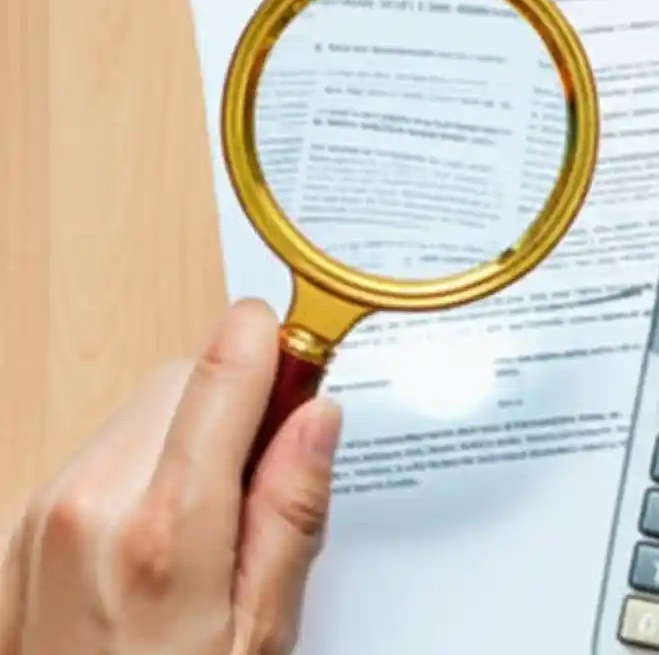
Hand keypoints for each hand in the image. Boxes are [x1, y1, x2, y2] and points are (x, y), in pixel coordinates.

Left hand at [0, 300, 340, 654]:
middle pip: (182, 378)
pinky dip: (148, 461)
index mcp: (164, 527)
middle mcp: (92, 501)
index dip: (272, 343)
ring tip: (220, 513)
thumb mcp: (261, 632)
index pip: (223, 372)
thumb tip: (318, 417)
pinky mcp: (25, 522)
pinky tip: (168, 527)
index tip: (305, 346)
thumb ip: (291, 511)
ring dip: (191, 430)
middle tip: (277, 459)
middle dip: (238, 397)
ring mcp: (46, 509)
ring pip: (143, 407)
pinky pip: (104, 448)